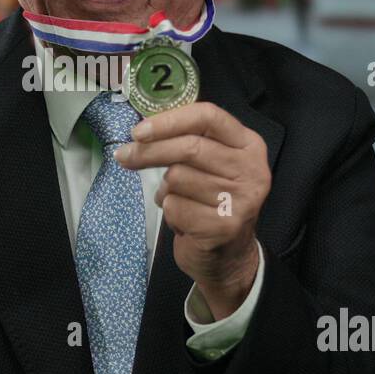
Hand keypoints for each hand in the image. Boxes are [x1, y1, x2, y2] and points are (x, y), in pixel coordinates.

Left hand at [115, 102, 268, 318]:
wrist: (228, 256)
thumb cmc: (211, 202)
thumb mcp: (210, 165)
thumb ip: (187, 141)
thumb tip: (140, 134)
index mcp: (249, 146)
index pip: (209, 116)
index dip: (170, 120)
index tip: (139, 130)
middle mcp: (251, 169)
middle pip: (189, 147)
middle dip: (149, 151)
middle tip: (123, 156)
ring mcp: (240, 199)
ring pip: (178, 178)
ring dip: (166, 190)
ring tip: (180, 202)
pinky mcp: (223, 226)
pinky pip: (174, 206)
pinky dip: (170, 213)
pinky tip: (185, 221)